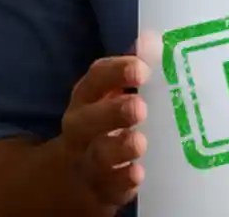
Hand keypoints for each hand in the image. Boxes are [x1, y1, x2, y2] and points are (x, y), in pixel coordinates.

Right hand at [59, 55, 150, 207]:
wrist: (74, 175)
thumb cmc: (105, 122)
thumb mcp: (112, 93)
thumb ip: (132, 68)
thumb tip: (154, 38)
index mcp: (87, 99)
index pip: (95, 79)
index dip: (116, 72)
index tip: (141, 67)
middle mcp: (82, 129)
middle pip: (88, 121)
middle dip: (113, 112)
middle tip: (140, 107)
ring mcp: (88, 161)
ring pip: (98, 156)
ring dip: (119, 149)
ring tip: (139, 143)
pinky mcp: (101, 190)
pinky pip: (109, 188)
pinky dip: (122, 183)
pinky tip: (137, 175)